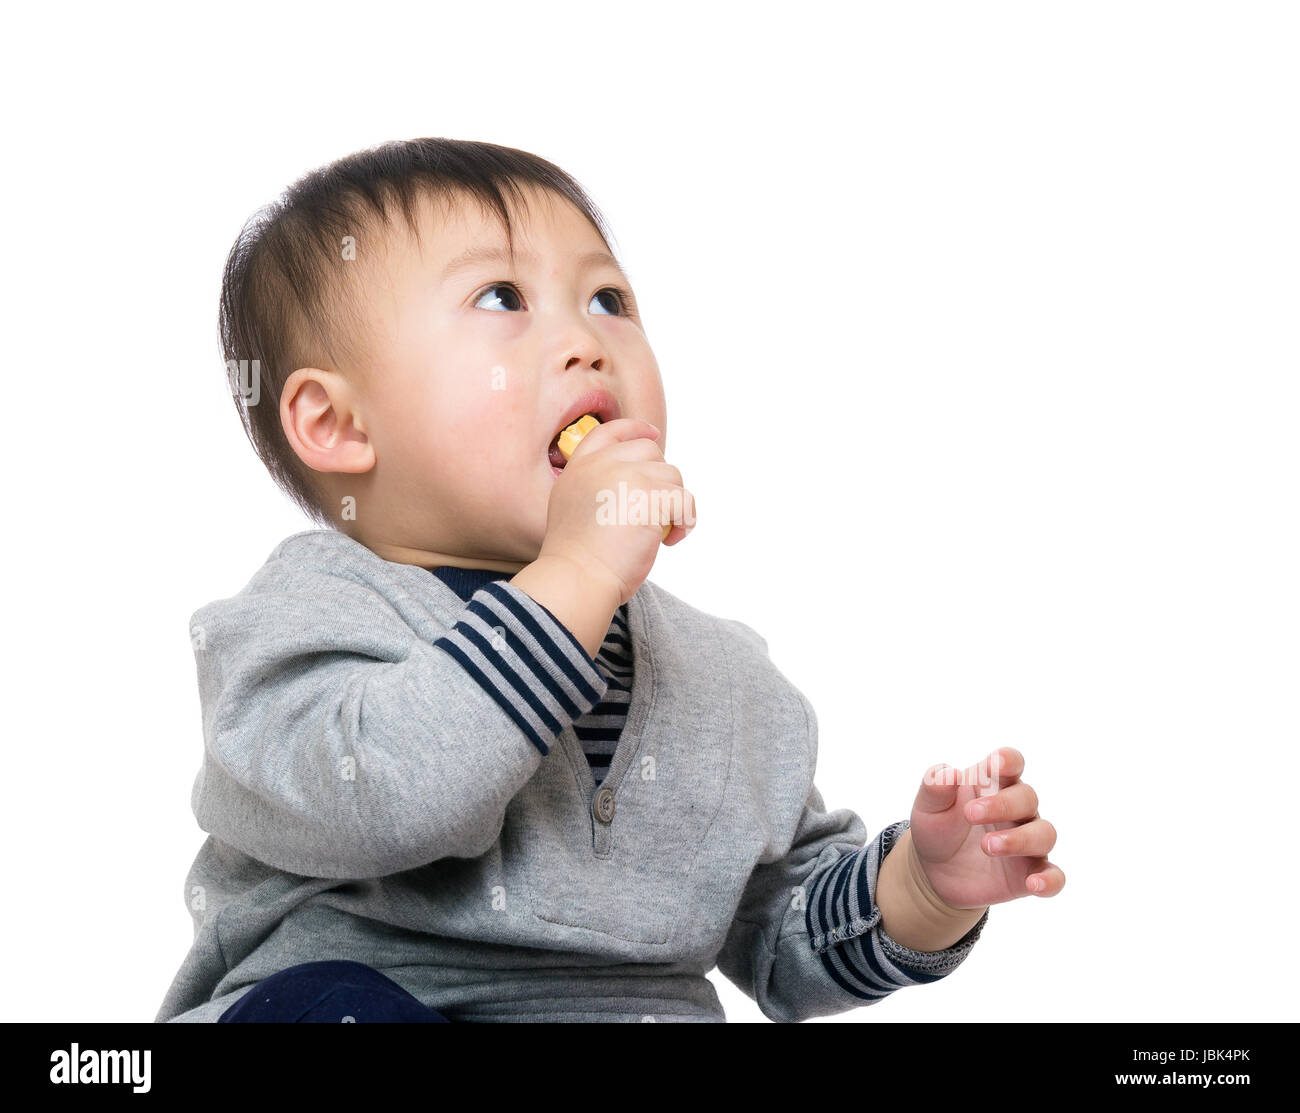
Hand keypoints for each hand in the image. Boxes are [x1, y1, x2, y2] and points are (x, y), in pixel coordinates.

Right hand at [540, 417, 696, 604]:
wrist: (578, 578)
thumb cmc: (577, 559)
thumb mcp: (573, 509)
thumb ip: (597, 488)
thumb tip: (636, 487)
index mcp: (580, 468)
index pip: (610, 432)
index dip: (634, 430)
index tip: (652, 434)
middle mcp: (602, 465)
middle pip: (649, 451)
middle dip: (660, 478)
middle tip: (655, 511)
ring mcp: (627, 477)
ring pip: (672, 476)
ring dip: (674, 504)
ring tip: (660, 533)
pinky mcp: (651, 496)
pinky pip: (685, 500)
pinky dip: (685, 521)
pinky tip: (669, 540)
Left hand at [904, 748, 1064, 911]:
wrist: (933, 872)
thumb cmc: (937, 828)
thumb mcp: (927, 807)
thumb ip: (934, 788)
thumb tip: (947, 774)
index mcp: (994, 784)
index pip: (1012, 764)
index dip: (1009, 760)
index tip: (996, 763)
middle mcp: (1017, 810)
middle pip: (1027, 798)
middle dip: (1003, 804)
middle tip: (970, 814)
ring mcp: (1026, 842)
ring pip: (1044, 834)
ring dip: (1020, 839)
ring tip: (988, 846)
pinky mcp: (1029, 873)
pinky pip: (1054, 875)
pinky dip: (1049, 880)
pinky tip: (1034, 884)